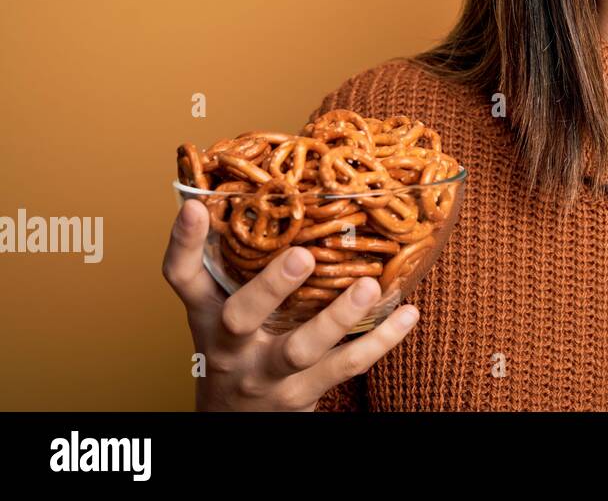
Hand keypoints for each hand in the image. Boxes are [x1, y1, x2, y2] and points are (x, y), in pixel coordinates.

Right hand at [162, 198, 419, 410]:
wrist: (236, 426)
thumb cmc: (239, 352)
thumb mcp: (222, 314)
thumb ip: (240, 269)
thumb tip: (275, 197)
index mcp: (208, 316)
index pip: (183, 279)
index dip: (184, 244)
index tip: (197, 206)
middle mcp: (230, 346)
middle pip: (240, 317)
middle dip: (270, 287)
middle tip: (302, 256)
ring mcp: (266, 374)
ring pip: (301, 349)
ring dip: (338, 317)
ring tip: (371, 286)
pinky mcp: (301, 394)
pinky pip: (345, 366)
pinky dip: (381, 340)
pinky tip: (408, 314)